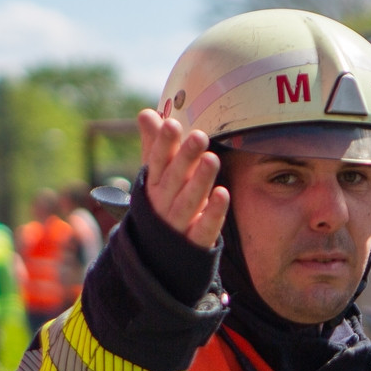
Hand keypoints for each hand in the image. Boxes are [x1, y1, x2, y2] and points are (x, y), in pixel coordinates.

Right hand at [138, 107, 228, 248]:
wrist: (160, 258)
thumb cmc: (163, 205)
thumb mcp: (156, 177)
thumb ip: (154, 146)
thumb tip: (147, 113)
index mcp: (152, 187)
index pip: (156, 163)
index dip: (163, 144)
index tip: (170, 123)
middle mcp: (162, 205)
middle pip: (173, 180)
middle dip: (185, 158)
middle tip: (199, 136)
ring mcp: (178, 225)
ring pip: (188, 203)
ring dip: (200, 181)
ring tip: (212, 159)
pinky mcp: (194, 243)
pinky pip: (203, 228)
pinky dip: (213, 213)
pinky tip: (223, 194)